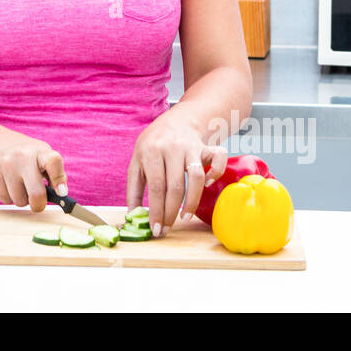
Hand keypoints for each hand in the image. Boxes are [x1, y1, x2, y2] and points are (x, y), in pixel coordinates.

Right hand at [0, 126, 66, 211]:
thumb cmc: (22, 152)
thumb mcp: (41, 154)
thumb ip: (53, 173)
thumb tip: (62, 194)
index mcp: (39, 151)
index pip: (53, 162)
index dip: (59, 180)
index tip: (61, 192)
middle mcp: (23, 157)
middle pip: (36, 194)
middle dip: (39, 204)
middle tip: (37, 202)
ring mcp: (6, 166)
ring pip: (19, 201)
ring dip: (21, 198)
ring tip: (18, 185)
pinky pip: (5, 199)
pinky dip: (9, 197)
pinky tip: (7, 184)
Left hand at [126, 106, 227, 235]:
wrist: (176, 121)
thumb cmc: (153, 145)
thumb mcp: (137, 161)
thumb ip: (134, 189)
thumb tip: (132, 217)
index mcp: (151, 150)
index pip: (156, 186)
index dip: (157, 210)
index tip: (156, 229)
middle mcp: (172, 147)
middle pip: (175, 186)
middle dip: (171, 213)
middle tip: (167, 229)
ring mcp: (191, 147)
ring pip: (197, 177)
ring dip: (192, 201)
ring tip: (184, 218)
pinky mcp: (207, 147)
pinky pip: (218, 160)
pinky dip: (216, 174)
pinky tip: (208, 186)